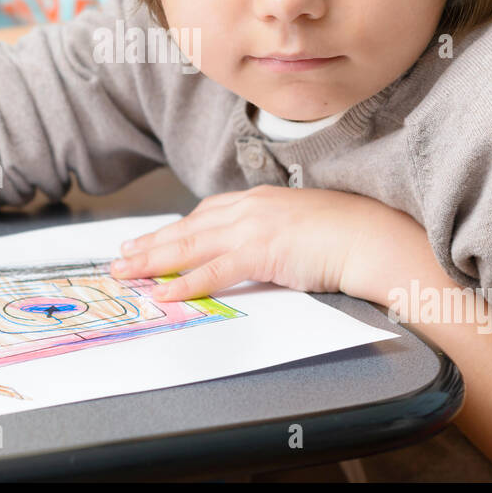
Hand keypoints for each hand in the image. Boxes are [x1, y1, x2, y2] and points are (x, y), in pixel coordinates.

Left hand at [109, 185, 420, 302]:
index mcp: (259, 200)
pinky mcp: (262, 250)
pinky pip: (215, 270)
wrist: (371, 237)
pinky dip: (186, 282)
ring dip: (153, 261)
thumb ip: (273, 234)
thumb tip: (259, 252)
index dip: (173, 229)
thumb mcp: (300, 227)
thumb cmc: (346, 235)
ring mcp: (254, 227)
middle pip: (187, 227)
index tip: (148, 239)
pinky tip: (165, 292)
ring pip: (190, 245)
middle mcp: (250, 208)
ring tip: (126, 273)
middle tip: (119, 258)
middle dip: (150, 243)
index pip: (204, 214)